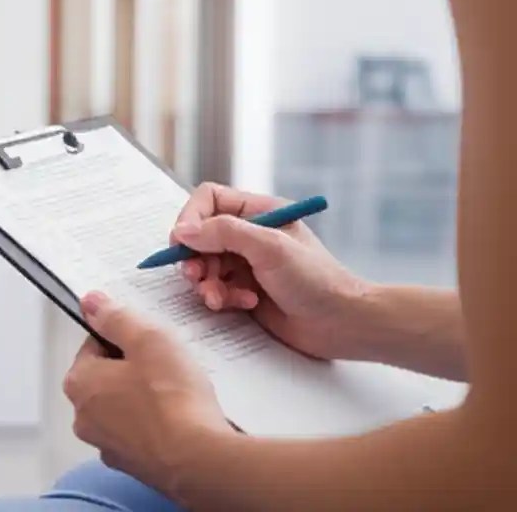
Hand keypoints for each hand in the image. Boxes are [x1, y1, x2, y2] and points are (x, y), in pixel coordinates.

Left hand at [63, 292, 231, 496]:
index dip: (125, 339)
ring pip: (124, 408)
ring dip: (145, 399)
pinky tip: (180, 421)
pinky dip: (156, 426)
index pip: (95, 345)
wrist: (199, 460)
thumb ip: (116, 317)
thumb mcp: (147, 339)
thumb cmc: (171, 396)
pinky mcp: (133, 466)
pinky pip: (142, 435)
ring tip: (178, 395)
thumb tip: (89, 302)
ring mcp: (106, 445)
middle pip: (107, 379)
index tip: (150, 343)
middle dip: (134, 370)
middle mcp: (83, 417)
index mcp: (78, 382)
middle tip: (167, 367)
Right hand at [172, 182, 369, 360]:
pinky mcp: (245, 289)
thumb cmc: (316, 280)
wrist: (341, 324)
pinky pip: (216, 288)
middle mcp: (250, 234)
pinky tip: (245, 304)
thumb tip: (183, 230)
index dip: (191, 218)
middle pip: (201, 235)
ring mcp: (246, 263)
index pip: (209, 200)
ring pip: (204, 265)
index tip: (182, 242)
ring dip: (207, 283)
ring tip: (219, 298)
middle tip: (195, 276)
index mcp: (259, 212)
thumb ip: (225, 233)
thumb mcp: (270, 248)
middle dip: (195, 257)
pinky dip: (223, 297)